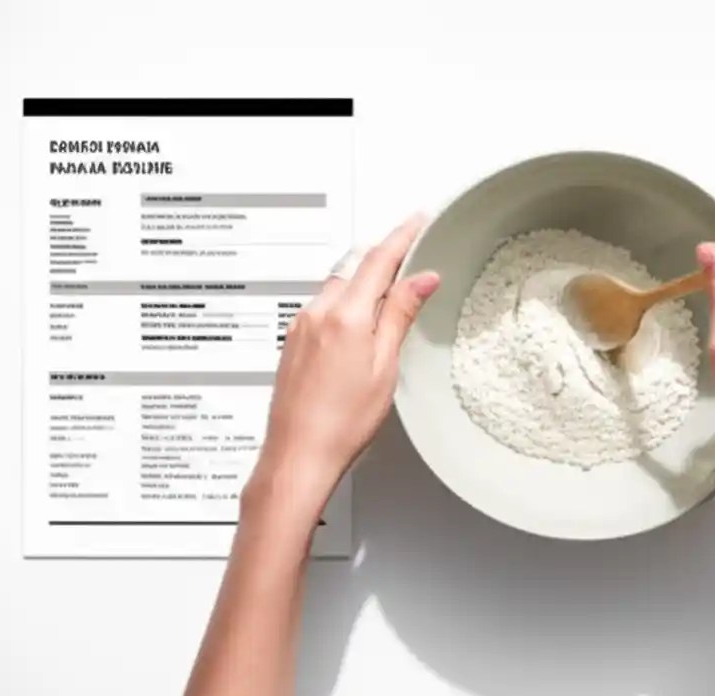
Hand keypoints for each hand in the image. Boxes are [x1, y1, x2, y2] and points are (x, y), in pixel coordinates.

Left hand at [245, 215, 439, 523]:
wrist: (298, 455)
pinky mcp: (294, 342)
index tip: (418, 221)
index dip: (402, 236)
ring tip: (389, 287)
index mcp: (346, 317)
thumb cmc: (341, 423)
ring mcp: (301, 327)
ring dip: (363, 278)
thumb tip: (421, 279)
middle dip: (383, 254)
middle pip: (355, 267)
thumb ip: (400, 315)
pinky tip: (359, 319)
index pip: (378, 260)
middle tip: (410, 250)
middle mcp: (317, 314)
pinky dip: (345, 299)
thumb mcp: (386, 366)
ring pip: (337, 285)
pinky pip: (322, 305)